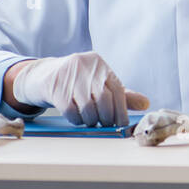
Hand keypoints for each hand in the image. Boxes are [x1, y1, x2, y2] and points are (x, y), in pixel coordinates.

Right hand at [12, 51, 149, 126]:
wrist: (43, 75)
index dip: (122, 109)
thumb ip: (122, 94)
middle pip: (104, 98)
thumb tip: (146, 104)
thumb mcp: (99, 83)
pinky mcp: (54, 87)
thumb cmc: (78, 82)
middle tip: (106, 124)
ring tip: (92, 121)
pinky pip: (70, 111)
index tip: (122, 123)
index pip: (118, 89)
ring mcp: (68, 76)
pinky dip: (77, 120)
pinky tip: (78, 118)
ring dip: (92, 120)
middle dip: (107, 116)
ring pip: (88, 106)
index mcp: (100, 64)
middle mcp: (85, 66)